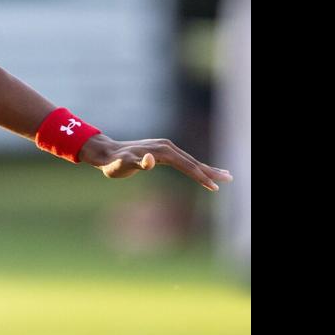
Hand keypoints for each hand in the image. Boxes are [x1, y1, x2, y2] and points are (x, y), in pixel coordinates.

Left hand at [78, 135, 232, 191]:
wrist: (106, 153)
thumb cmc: (113, 163)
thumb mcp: (121, 165)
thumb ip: (135, 163)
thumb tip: (149, 160)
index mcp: (162, 151)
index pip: (186, 165)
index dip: (199, 176)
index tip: (212, 187)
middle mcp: (166, 147)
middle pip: (192, 161)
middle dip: (210, 171)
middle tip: (228, 179)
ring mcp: (165, 148)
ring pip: (190, 160)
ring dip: (206, 168)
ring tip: (224, 175)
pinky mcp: (163, 151)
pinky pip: (183, 160)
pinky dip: (195, 166)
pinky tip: (202, 170)